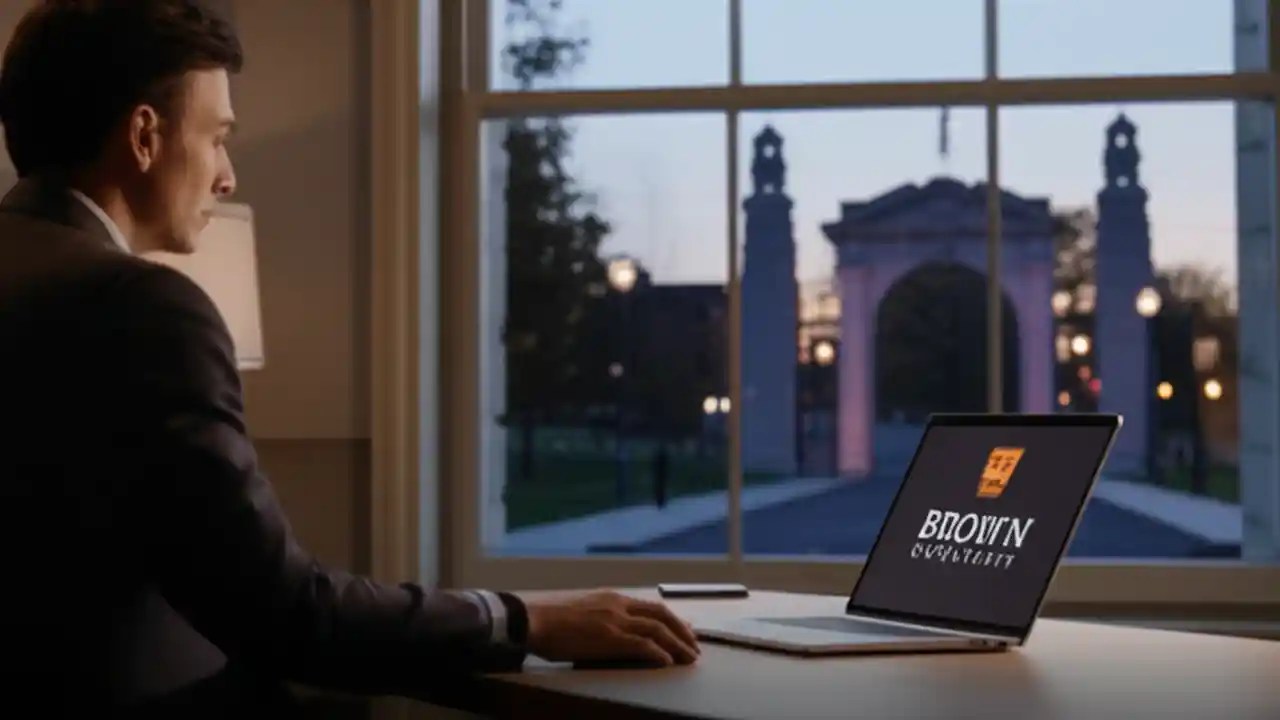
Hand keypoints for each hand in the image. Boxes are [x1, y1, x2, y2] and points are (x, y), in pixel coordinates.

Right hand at [522, 590, 700, 666]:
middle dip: (682, 631)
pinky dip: (659, 653)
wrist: (535, 621)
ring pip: (657, 629)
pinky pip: (642, 644)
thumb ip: (605, 617)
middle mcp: (618, 606)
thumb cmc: (553, 622)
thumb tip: (619, 631)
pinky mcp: (609, 637)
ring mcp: (615, 621)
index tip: (685, 630)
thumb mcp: (585, 612)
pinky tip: (668, 662)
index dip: (673, 619)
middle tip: (694, 646)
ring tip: (689, 658)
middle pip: (662, 615)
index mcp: (613, 599)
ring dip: (677, 644)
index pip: (651, 607)